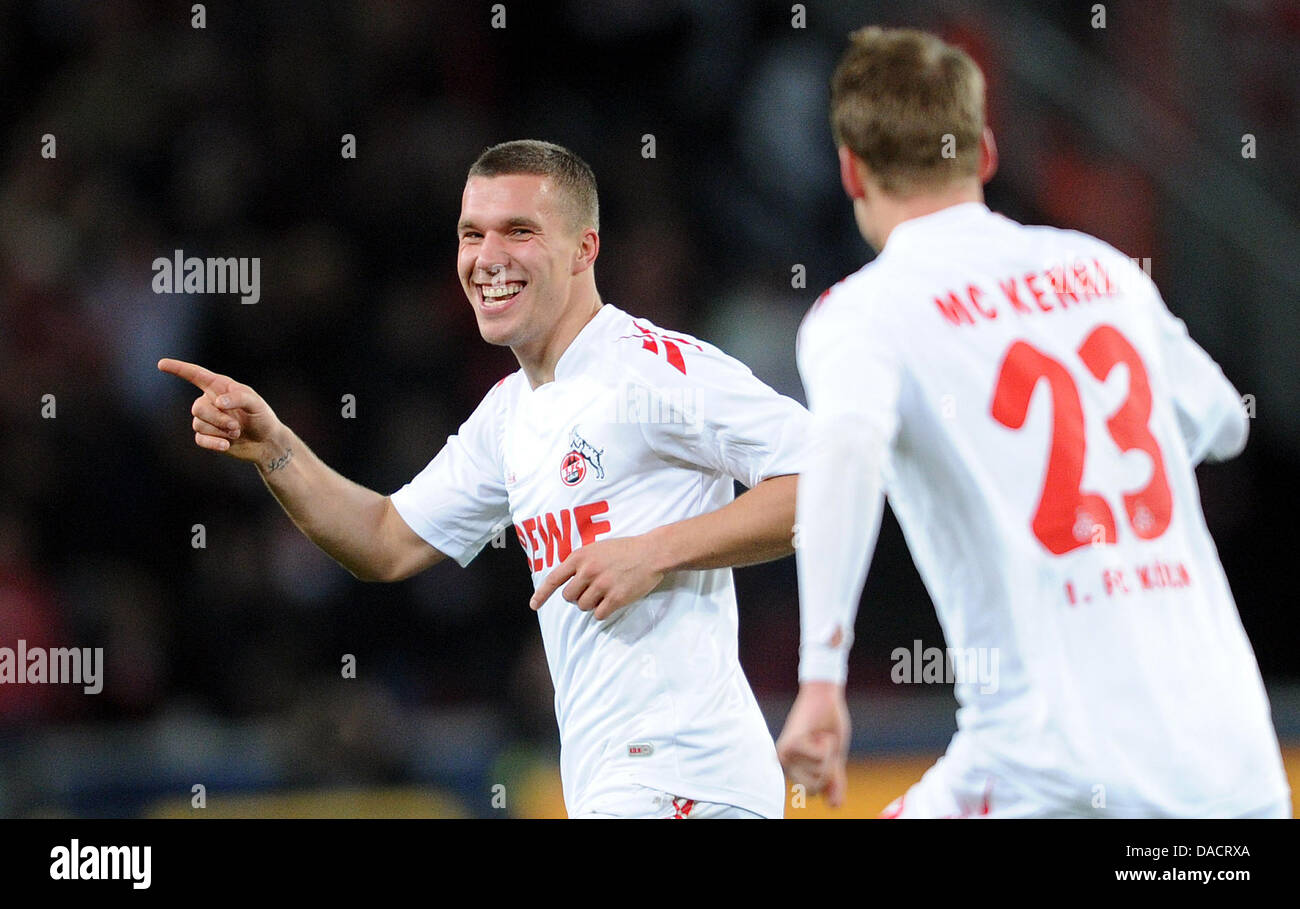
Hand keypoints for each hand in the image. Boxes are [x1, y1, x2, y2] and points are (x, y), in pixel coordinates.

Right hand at [157, 358, 282, 463]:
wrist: (266, 442)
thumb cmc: (262, 417)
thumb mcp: (256, 403)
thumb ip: (238, 397)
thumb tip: (217, 401)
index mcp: (220, 387)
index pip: (196, 374)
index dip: (178, 369)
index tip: (161, 364)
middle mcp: (210, 401)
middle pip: (197, 408)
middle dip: (218, 418)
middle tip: (236, 426)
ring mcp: (207, 419)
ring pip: (198, 424)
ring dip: (220, 430)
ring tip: (237, 432)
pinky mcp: (207, 436)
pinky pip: (200, 439)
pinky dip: (213, 443)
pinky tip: (226, 446)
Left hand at [529, 535, 665, 619]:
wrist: (651, 552)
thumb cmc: (625, 549)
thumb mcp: (597, 548)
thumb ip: (581, 562)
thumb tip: (569, 579)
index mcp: (580, 557)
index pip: (554, 579)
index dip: (542, 594)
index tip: (534, 606)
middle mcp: (587, 571)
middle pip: (569, 597)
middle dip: (577, 596)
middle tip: (591, 589)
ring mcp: (601, 585)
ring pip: (583, 606)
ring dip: (592, 604)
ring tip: (605, 592)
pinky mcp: (615, 598)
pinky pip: (599, 614)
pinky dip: (603, 611)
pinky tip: (612, 601)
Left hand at [776, 681, 850, 807]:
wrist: (825, 698)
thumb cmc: (828, 726)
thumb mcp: (833, 759)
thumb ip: (832, 782)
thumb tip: (835, 807)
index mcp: (791, 767)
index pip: (812, 792)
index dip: (827, 777)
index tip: (826, 755)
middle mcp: (783, 762)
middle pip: (813, 788)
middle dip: (828, 769)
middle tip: (823, 745)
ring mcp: (785, 753)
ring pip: (818, 774)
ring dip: (828, 754)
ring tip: (820, 736)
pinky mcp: (791, 743)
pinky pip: (820, 759)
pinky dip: (826, 746)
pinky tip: (819, 732)